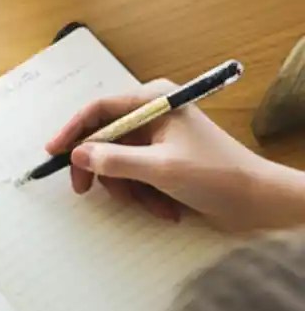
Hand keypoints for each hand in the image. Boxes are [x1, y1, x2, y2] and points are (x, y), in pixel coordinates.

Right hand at [46, 80, 304, 230]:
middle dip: (102, 170)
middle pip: (104, 139)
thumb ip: (114, 160)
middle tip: (86, 191)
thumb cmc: (216, 175)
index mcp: (155, 101)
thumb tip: (77, 155)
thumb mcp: (160, 168)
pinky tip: (164, 209)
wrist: (258, 201)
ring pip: (118, 163)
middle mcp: (154, 114)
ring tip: (151, 206)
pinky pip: (135, 175)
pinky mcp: (163, 159)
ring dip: (129, 189)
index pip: (99, 109)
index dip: (72, 131)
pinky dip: (144, 194)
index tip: (53, 153)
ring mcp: (158, 138)